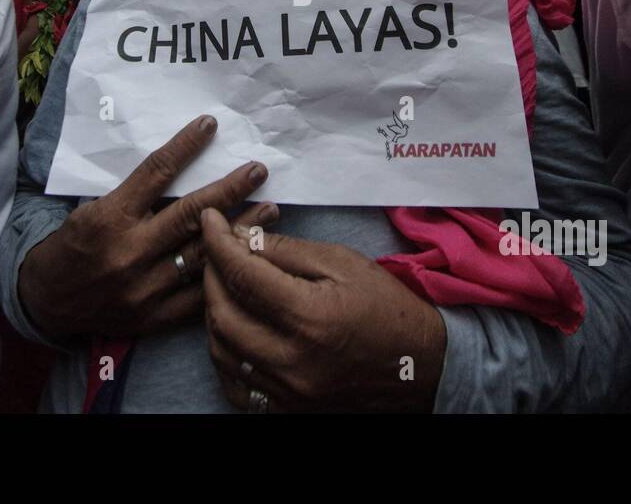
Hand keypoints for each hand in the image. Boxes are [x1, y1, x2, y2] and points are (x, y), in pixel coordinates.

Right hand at [19, 116, 277, 338]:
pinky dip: (226, 275)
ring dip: (241, 230)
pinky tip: (250, 258)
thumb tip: (181, 165)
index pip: (156, 172)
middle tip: (258, 171)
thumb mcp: (94, 209)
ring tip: (270, 211)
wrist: (48, 300)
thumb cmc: (75, 245)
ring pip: (204, 254)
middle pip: (191, 214)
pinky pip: (200, 295)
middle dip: (230, 189)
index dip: (185, 146)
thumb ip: (135, 195)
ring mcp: (144, 287)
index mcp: (111, 217)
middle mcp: (130, 251)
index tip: (210, 125)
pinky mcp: (154, 317)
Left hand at [200, 208, 446, 411]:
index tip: (210, 220)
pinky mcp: (287, 409)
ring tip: (226, 286)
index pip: (242, 274)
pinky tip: (234, 330)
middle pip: (221, 314)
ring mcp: (288, 391)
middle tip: (217, 252)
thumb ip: (287, 251)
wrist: (420, 366)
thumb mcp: (342, 262)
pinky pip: (236, 384)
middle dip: (210, 275)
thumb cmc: (386, 307)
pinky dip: (225, 354)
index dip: (218, 242)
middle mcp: (293, 360)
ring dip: (213, 313)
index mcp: (310, 317)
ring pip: (222, 350)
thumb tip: (242, 238)